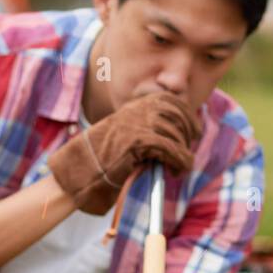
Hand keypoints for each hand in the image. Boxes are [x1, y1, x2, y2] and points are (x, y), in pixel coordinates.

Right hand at [48, 92, 201, 214]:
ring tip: (178, 168)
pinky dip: (180, 162)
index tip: (193, 131)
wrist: (80, 169)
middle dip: (188, 134)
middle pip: (178, 115)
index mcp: (134, 105)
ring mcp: (137, 123)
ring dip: (183, 154)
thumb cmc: (101, 159)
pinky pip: (171, 149)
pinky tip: (176, 172)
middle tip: (186, 154)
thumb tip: (177, 135)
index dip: (187, 116)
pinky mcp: (139, 140)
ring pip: (176, 134)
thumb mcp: (125, 135)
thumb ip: (146, 129)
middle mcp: (137, 110)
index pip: (172, 100)